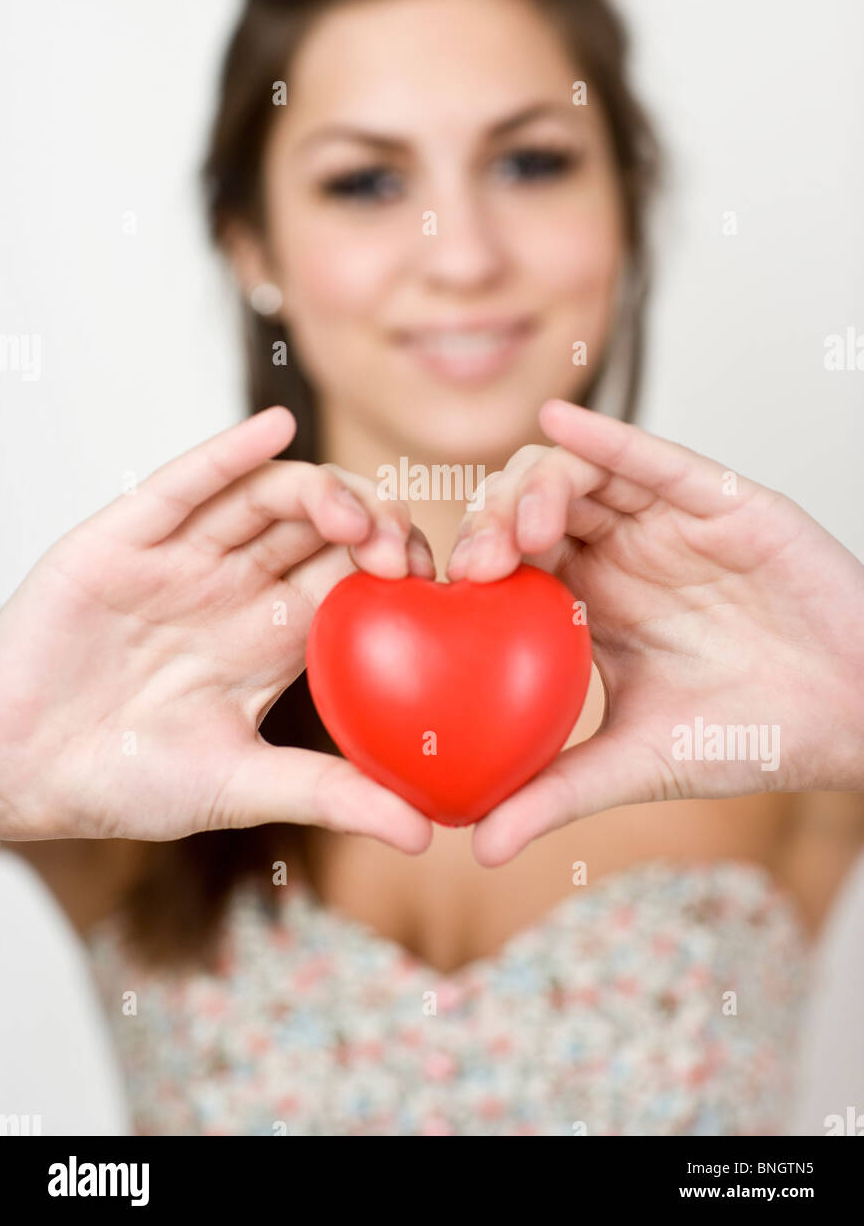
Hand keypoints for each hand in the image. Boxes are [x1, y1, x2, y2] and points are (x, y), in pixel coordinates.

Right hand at [0, 406, 433, 849]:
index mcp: (272, 636)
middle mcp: (236, 585)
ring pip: (267, 497)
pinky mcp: (127, 537)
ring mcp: (184, 556)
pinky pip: (188, 483)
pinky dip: (232, 451)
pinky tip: (278, 426)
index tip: (434, 588)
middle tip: (402, 552)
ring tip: (353, 517)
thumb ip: (329, 796)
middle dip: (372, 525)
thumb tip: (427, 834)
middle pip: (322, 527)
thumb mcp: (240, 787)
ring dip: (320, 492)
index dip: (396, 568)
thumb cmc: (122, 780)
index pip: (353, 578)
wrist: (17, 770)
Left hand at [446, 398, 863, 864]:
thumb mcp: (638, 762)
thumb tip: (479, 845)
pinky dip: (604, 439)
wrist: (854, 715)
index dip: (472, 559)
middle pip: (530, 505)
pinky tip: (560, 421)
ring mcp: (663, 520)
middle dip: (494, 519)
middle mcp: (617, 550)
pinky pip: (654, 459)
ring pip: (581, 474)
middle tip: (477, 562)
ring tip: (527, 530)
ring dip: (540, 486)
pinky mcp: (718, 499)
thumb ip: (558, 792)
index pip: (508, 559)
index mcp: (588, 599)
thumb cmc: (753, 732)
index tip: (444, 591)